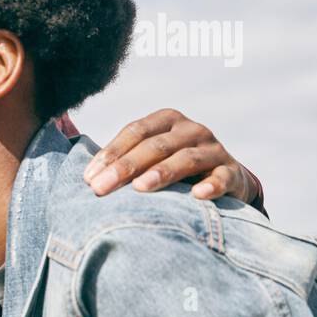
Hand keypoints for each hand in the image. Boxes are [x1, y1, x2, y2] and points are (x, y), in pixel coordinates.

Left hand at [82, 108, 259, 201]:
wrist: (224, 180)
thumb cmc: (172, 169)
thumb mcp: (150, 159)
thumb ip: (123, 161)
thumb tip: (83, 178)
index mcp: (166, 121)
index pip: (134, 131)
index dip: (110, 153)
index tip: (88, 177)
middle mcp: (190, 129)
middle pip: (154, 145)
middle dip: (125, 167)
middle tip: (100, 189)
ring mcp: (214, 149)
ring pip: (186, 158)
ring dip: (162, 173)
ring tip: (141, 189)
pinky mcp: (233, 172)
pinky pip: (223, 177)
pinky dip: (211, 185)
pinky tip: (197, 195)